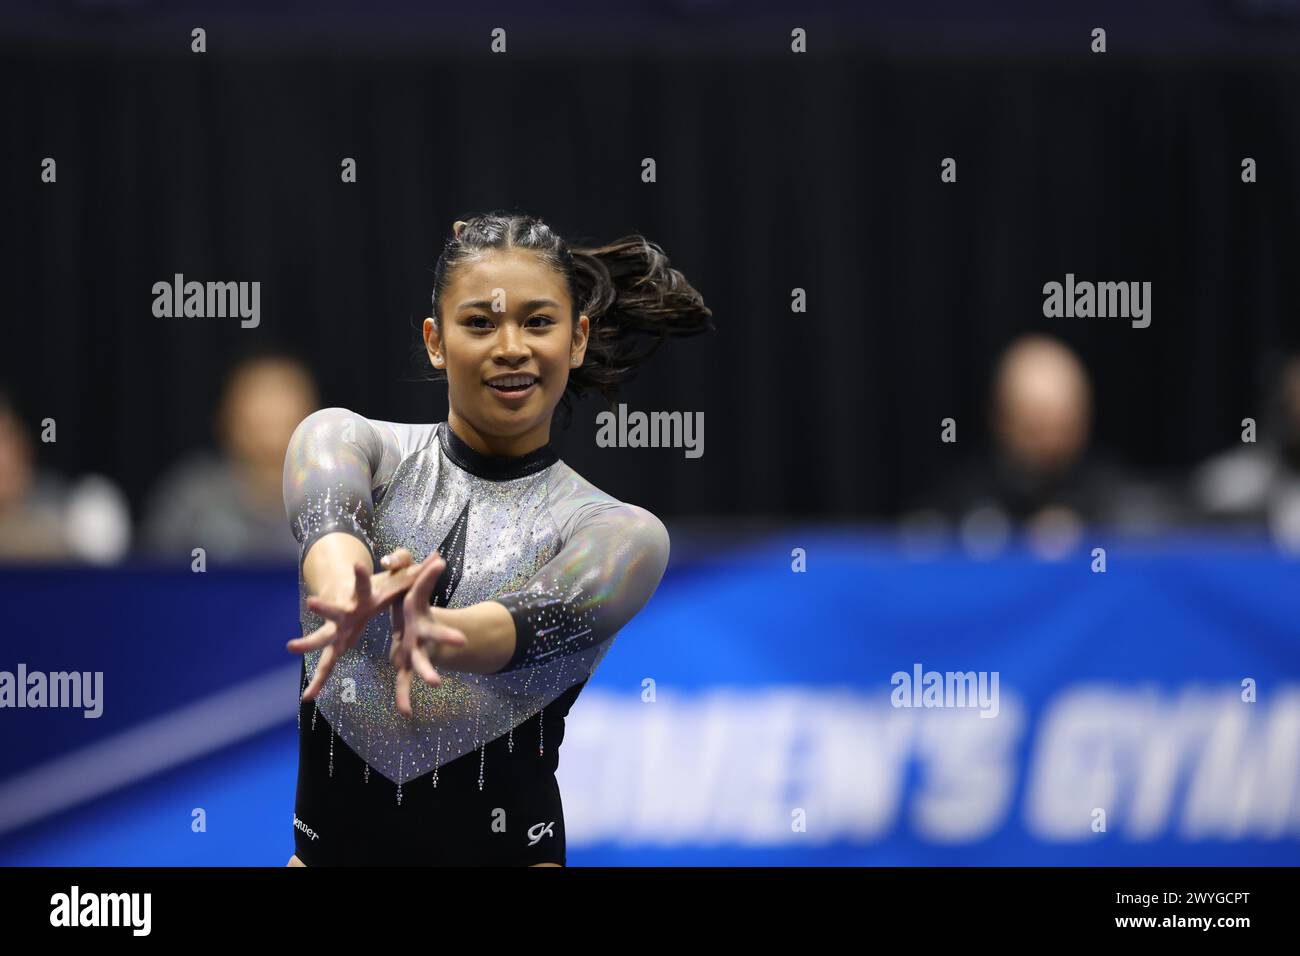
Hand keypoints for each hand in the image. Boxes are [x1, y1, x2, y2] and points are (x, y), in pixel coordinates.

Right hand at [286, 549, 421, 701]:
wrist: (346, 593)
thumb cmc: (376, 586)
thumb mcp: (398, 576)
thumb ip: (415, 569)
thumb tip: (436, 557)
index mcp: (363, 595)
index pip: (363, 583)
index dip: (361, 575)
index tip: (358, 563)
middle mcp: (345, 612)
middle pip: (333, 609)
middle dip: (324, 607)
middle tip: (311, 601)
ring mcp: (337, 629)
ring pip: (322, 638)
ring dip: (308, 643)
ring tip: (291, 646)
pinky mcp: (335, 645)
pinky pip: (327, 666)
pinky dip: (318, 682)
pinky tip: (308, 697)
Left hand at [387, 551, 467, 716]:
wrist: (414, 628)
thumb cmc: (411, 604)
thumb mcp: (408, 582)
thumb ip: (407, 563)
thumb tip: (428, 553)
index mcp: (418, 610)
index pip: (422, 590)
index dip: (427, 576)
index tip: (439, 561)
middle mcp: (421, 633)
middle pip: (435, 636)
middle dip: (445, 640)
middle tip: (460, 643)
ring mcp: (416, 651)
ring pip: (421, 665)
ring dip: (427, 674)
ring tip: (436, 685)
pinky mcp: (406, 665)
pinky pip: (404, 682)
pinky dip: (404, 696)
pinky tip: (406, 712)